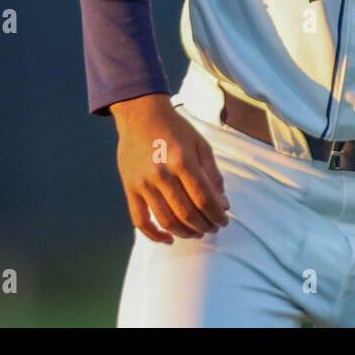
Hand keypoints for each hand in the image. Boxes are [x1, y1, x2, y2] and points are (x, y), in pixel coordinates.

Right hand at [111, 93, 230, 243]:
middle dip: (205, 226)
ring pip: (166, 220)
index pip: (204, 199)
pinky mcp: (130, 189)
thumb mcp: (201, 144)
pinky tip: (168, 239)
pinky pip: (140, 220)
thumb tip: (222, 204)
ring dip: (185, 232)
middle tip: (213, 229)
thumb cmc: (175, 128)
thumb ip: (212, 174)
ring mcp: (143, 183)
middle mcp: (162, 174)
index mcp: (183, 161)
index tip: (224, 221)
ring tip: (197, 233)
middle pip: (187, 213)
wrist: (141, 115)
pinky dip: (154, 235)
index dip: (217, 215)